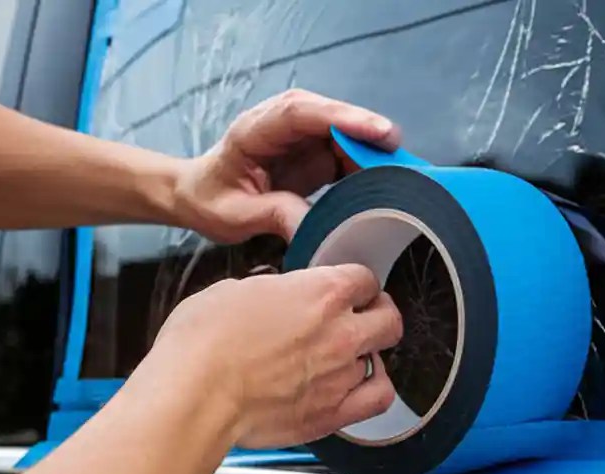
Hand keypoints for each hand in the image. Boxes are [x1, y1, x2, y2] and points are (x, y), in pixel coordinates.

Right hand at [140, 264, 402, 448]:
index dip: (356, 285)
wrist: (196, 395)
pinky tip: (360, 387)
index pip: (365, 279)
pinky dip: (374, 391)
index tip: (347, 291)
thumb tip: (276, 295)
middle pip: (390, 319)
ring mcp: (341, 375)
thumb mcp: (234, 290)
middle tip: (362, 319)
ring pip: (380, 360)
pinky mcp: (333, 413)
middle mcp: (341, 332)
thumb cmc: (203, 343)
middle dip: (378, 316)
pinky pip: (378, 399)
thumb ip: (272, 291)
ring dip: (363, 357)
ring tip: (343, 359)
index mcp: (321, 292)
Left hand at [173, 89, 400, 242]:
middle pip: (333, 119)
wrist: (200, 194)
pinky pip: (348, 154)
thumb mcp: (235, 215)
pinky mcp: (317, 152)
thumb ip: (274, 215)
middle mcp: (284, 123)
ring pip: (346, 135)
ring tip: (403, 177)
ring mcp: (303, 135)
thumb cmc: (211, 199)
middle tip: (403, 160)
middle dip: (369, 135)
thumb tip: (313, 227)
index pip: (302, 113)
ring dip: (373, 154)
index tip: (379, 133)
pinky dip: (368, 169)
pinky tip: (387, 186)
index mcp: (256, 129)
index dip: (344, 119)